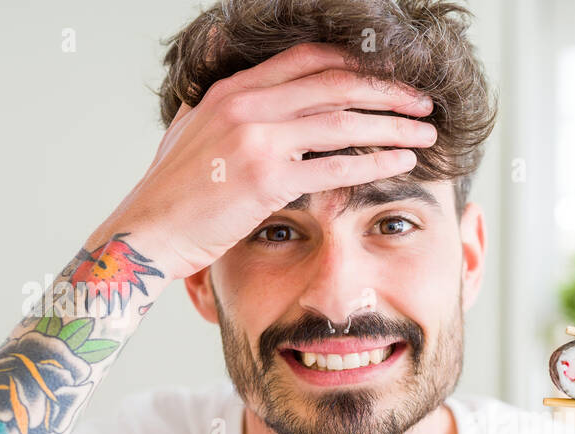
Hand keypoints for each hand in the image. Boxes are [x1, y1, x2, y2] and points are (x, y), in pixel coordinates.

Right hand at [92, 42, 437, 278]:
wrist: (147, 232)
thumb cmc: (173, 193)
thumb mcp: (193, 133)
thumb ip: (225, 113)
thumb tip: (247, 103)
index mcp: (232, 90)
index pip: (306, 61)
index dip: (354, 64)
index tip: (387, 75)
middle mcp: (246, 106)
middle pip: (335, 84)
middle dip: (386, 91)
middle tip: (423, 101)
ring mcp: (257, 140)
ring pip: (343, 121)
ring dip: (393, 124)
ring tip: (427, 132)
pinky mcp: (267, 179)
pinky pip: (337, 164)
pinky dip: (377, 161)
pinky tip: (403, 161)